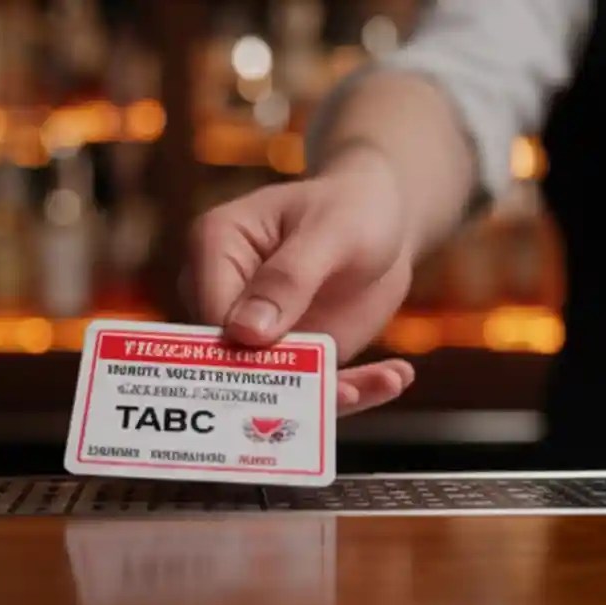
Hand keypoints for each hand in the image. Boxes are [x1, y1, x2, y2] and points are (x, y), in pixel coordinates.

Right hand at [183, 149, 417, 415]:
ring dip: (331, 396)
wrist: (383, 221)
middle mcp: (225, 298)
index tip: (287, 365)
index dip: (238, 349)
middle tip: (343, 394)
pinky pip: (315, 387)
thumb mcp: (330, 231)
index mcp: (215, 250)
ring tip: (387, 381)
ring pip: (277, 384)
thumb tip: (245, 333)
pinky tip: (395, 377)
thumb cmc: (350, 207)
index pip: (210, 313)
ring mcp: (258, 334)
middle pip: (234, 360)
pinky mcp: (293, 357)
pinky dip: (356, 390)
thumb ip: (288, 278)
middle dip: (284, 388)